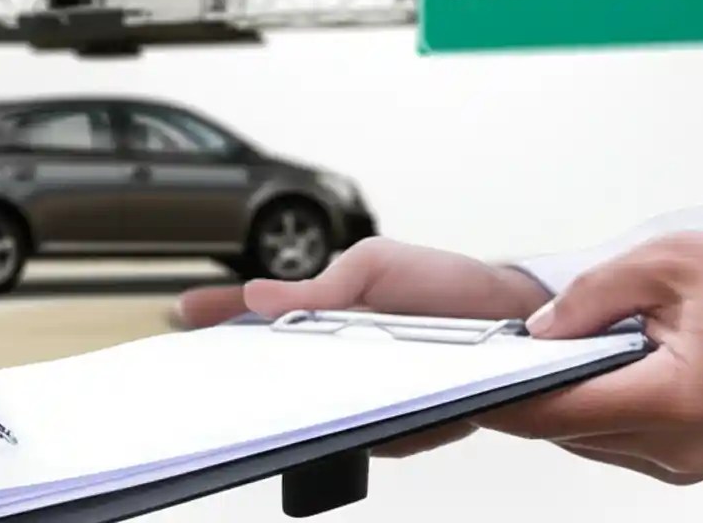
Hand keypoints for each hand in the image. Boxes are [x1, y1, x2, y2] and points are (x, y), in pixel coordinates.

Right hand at [174, 237, 553, 455]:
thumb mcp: (379, 265)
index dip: (221, 316)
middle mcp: (341, 355)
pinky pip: (370, 437)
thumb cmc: (448, 285)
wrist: (517, 322)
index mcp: (328, 309)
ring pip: (318, 411)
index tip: (185, 315)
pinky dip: (358, 432)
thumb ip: (325, 283)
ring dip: (296, 411)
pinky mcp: (400, 424)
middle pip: (280, 372)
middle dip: (244, 376)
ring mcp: (367, 390)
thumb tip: (261, 297)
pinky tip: (349, 423)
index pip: (260, 316)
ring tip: (269, 405)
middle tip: (213, 377)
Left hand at [487, 231, 702, 483]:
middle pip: (565, 430)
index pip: (555, 414)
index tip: (462, 376)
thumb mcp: (673, 262)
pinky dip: (595, 405)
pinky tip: (596, 366)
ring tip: (551, 349)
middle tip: (496, 349)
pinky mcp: (689, 462)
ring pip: (586, 439)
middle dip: (526, 391)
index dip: (500, 396)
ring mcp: (685, 464)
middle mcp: (677, 450)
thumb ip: (593, 294)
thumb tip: (538, 329)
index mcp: (674, 402)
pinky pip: (616, 439)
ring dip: (562, 399)